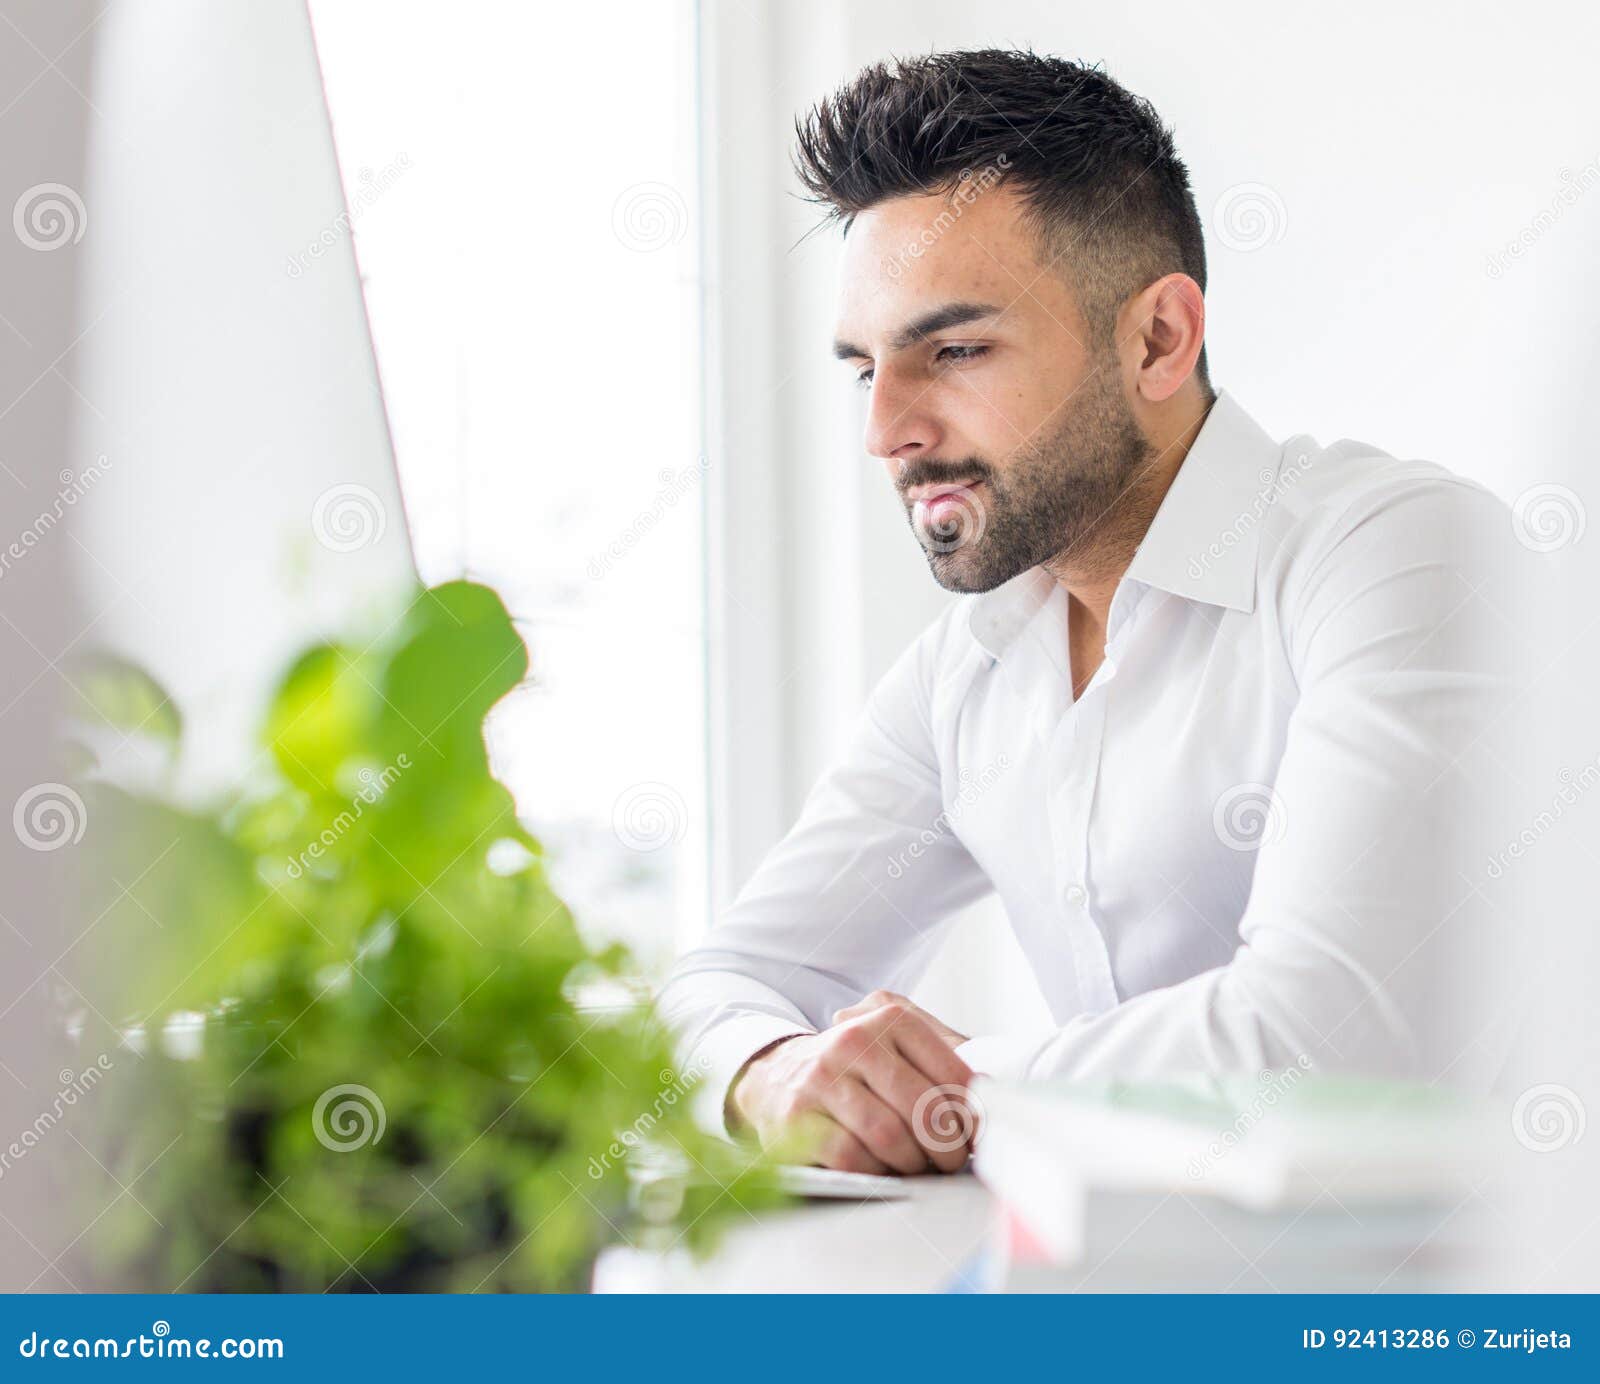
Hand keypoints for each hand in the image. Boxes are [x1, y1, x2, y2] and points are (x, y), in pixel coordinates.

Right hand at [729, 1000, 977, 1174]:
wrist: (775, 1075)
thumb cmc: (853, 1068)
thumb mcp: (894, 1045)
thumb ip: (943, 1058)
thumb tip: (993, 1094)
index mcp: (891, 1020)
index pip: (953, 1075)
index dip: (974, 1116)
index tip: (979, 1139)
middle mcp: (855, 1041)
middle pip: (925, 1109)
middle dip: (947, 1148)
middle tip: (951, 1162)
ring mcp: (824, 1078)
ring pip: (891, 1136)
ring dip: (912, 1164)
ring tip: (918, 1167)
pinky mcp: (799, 1117)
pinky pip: (854, 1158)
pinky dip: (876, 1173)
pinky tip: (881, 1169)